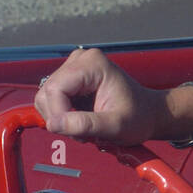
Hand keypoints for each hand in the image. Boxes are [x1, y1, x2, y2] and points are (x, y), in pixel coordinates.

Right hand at [34, 47, 168, 144]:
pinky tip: (81, 120)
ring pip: (45, 98)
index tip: (75, 133)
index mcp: (93, 64)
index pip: (55, 89)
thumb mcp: (116, 125)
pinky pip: (51, 100)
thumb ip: (86, 124)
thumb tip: (54, 124)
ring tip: (84, 128)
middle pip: (47, 93)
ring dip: (60, 118)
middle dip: (60, 118)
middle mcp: (80, 60)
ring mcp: (74, 67)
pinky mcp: (70, 78)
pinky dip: (61, 115)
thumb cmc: (138, 117)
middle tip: (83, 133)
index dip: (58, 115)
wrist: (147, 114)